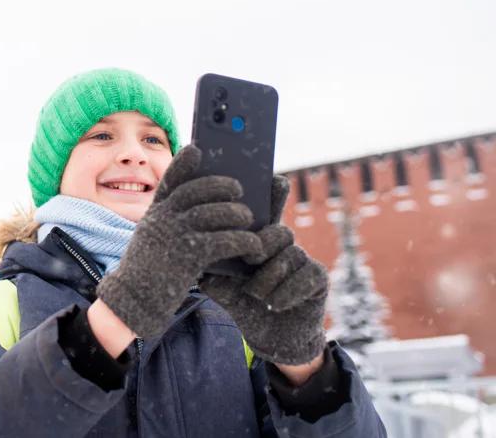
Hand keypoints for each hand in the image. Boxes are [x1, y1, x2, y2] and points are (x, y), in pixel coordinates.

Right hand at [97, 145, 262, 338]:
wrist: (131, 301)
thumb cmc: (146, 272)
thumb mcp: (150, 240)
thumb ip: (168, 223)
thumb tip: (200, 210)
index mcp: (154, 213)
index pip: (170, 180)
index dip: (183, 163)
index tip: (196, 150)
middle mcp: (163, 218)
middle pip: (197, 190)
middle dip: (221, 186)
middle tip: (237, 189)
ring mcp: (175, 235)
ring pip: (215, 212)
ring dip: (237, 213)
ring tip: (248, 217)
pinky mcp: (189, 256)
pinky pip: (224, 240)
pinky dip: (244, 240)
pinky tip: (254, 246)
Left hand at [199, 176, 328, 365]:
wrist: (268, 335)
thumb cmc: (243, 302)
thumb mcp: (221, 284)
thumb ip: (211, 266)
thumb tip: (195, 249)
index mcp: (259, 239)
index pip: (266, 211)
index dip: (272, 195)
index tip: (274, 179)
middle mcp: (283, 244)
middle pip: (278, 231)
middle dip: (264, 245)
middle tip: (252, 259)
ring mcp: (303, 259)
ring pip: (290, 255)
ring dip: (268, 279)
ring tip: (256, 294)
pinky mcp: (319, 278)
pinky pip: (305, 277)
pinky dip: (285, 293)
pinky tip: (274, 304)